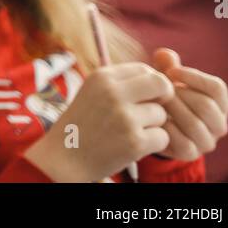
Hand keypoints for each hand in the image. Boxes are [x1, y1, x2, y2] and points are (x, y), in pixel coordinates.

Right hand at [22, 63, 173, 182]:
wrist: (64, 158)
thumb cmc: (82, 125)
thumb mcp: (92, 93)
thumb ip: (121, 84)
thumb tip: (159, 81)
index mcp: (101, 77)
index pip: (144, 69)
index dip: (150, 84)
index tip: (144, 97)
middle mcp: (112, 93)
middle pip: (160, 84)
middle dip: (163, 97)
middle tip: (153, 110)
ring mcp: (124, 117)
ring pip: (161, 114)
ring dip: (153, 125)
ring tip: (129, 132)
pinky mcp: (134, 142)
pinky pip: (162, 137)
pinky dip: (153, 144)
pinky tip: (132, 146)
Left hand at [150, 48, 227, 160]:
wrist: (156, 124)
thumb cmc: (166, 95)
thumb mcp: (167, 78)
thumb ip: (167, 65)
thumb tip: (163, 54)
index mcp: (221, 103)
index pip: (217, 89)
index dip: (194, 77)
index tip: (171, 71)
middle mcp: (219, 124)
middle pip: (206, 106)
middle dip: (179, 94)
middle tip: (159, 89)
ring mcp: (207, 141)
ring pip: (195, 124)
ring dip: (172, 110)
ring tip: (155, 100)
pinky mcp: (191, 153)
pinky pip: (183, 142)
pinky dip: (166, 128)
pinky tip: (154, 118)